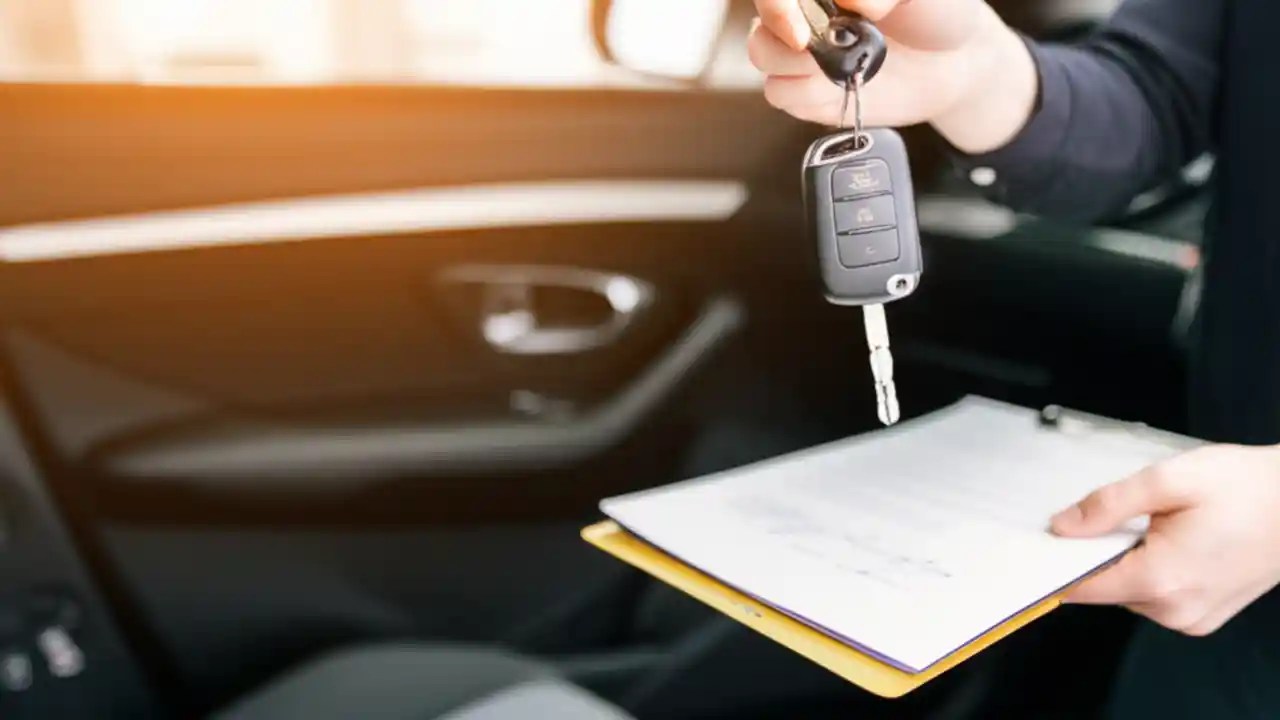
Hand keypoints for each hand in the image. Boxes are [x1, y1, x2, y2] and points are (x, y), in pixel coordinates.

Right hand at [749, 0, 1038, 152]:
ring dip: (794, 66)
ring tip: (841, 67)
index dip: (777, 5)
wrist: (958, 64)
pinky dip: (807, 96)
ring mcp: (803, 52)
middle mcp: (807, 12)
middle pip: (762, 22)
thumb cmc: (941, 13)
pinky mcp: (808, 91)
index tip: (801, 30)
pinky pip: (781, 94)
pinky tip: (842, 88)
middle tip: (814, 48)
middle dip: (780, 37)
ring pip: (762, 56)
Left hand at [1052, 444, 1279, 635]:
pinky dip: (1155, 569)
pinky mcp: (1202, 615)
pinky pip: (1156, 595)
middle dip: (1103, 551)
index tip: (1044, 542)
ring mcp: (1191, 617)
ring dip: (1132, 559)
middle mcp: (1175, 609)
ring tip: (1168, 525)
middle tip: (1132, 515)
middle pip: (1105, 586)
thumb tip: (1064, 526)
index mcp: (1162, 579)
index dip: (1058, 562)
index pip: (1081, 586)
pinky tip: (1180, 542)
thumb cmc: (1247, 488)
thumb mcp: (1168, 480)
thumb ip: (1108, 505)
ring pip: (1130, 590)